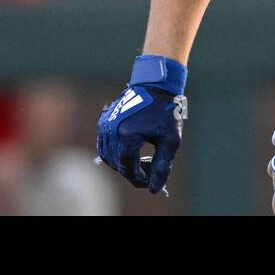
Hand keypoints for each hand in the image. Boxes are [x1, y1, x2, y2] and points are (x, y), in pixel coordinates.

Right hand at [96, 55, 187, 194]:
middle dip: (133, 172)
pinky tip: (131, 153)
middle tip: (150, 170)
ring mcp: (105, 126)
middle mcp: (112, 131)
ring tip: (142, 160)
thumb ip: (162, 165)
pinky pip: (104, 146)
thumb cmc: (166, 112)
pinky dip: (115, 154)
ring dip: (124, 164)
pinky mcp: (103, 122)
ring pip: (108, 157)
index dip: (139, 178)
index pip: (127, 168)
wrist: (156, 86)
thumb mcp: (170, 140)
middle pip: (117, 164)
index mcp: (128, 135)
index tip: (151, 180)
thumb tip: (153, 188)